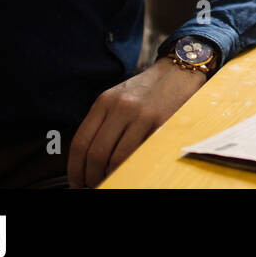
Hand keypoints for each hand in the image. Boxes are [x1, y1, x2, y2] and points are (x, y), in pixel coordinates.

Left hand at [68, 59, 205, 187]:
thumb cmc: (150, 89)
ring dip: (110, 176)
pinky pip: (139, 153)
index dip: (75, 168)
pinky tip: (130, 171)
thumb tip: (89, 159)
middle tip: (92, 186)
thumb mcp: (121, 99)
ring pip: (115, 157)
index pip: (80, 142)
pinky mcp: (160, 122)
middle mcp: (119, 107)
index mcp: (105, 101)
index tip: (77, 180)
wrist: (180, 70)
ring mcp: (140, 115)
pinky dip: (131, 168)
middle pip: (95, 153)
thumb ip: (104, 122)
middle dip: (90, 177)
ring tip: (111, 180)